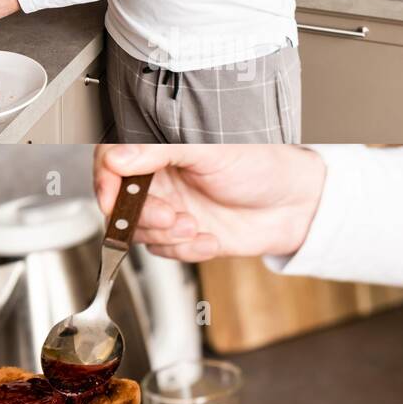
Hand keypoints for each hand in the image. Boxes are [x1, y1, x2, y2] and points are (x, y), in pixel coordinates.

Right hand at [93, 144, 326, 262]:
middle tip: (170, 215)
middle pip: (120, 205)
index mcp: (159, 152)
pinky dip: (185, 251)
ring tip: (195, 226)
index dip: (106, 184)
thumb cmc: (261, 165)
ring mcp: (169, 210)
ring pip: (139, 233)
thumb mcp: (209, 151)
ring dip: (166, 236)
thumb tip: (117, 157)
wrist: (296, 204)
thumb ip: (158, 151)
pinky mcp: (182, 237)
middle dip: (143, 217)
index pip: (112, 165)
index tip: (112, 199)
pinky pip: (164, 252)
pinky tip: (210, 239)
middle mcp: (159, 181)